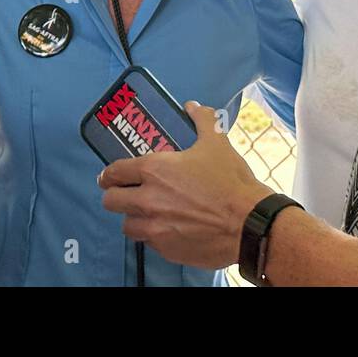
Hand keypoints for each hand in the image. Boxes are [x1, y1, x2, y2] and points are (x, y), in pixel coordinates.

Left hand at [99, 101, 272, 268]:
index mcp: (154, 170)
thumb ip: (202, 120)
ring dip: (133, 218)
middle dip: (116, 196)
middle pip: (110, 201)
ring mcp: (154, 227)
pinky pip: (148, 243)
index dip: (109, 174)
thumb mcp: (217, 143)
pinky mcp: (166, 249)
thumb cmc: (230, 181)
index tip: (109, 177)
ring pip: (126, 225)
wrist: (248, 223)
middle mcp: (147, 200)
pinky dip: (153, 236)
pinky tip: (166, 229)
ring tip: (145, 214)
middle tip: (126, 194)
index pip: (114, 172)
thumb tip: (193, 107)